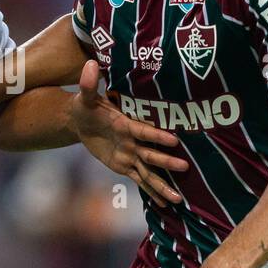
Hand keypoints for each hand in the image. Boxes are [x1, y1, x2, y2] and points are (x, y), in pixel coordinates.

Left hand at [67, 60, 188, 208]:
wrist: (81, 120)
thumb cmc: (85, 106)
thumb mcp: (85, 97)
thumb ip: (89, 84)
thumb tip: (91, 63)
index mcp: (126, 124)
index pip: (143, 131)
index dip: (157, 136)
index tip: (174, 140)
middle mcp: (132, 141)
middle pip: (151, 154)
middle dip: (167, 161)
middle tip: (185, 168)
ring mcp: (130, 155)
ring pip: (149, 172)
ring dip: (163, 184)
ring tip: (178, 199)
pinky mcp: (124, 165)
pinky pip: (140, 180)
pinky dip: (153, 192)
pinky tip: (167, 204)